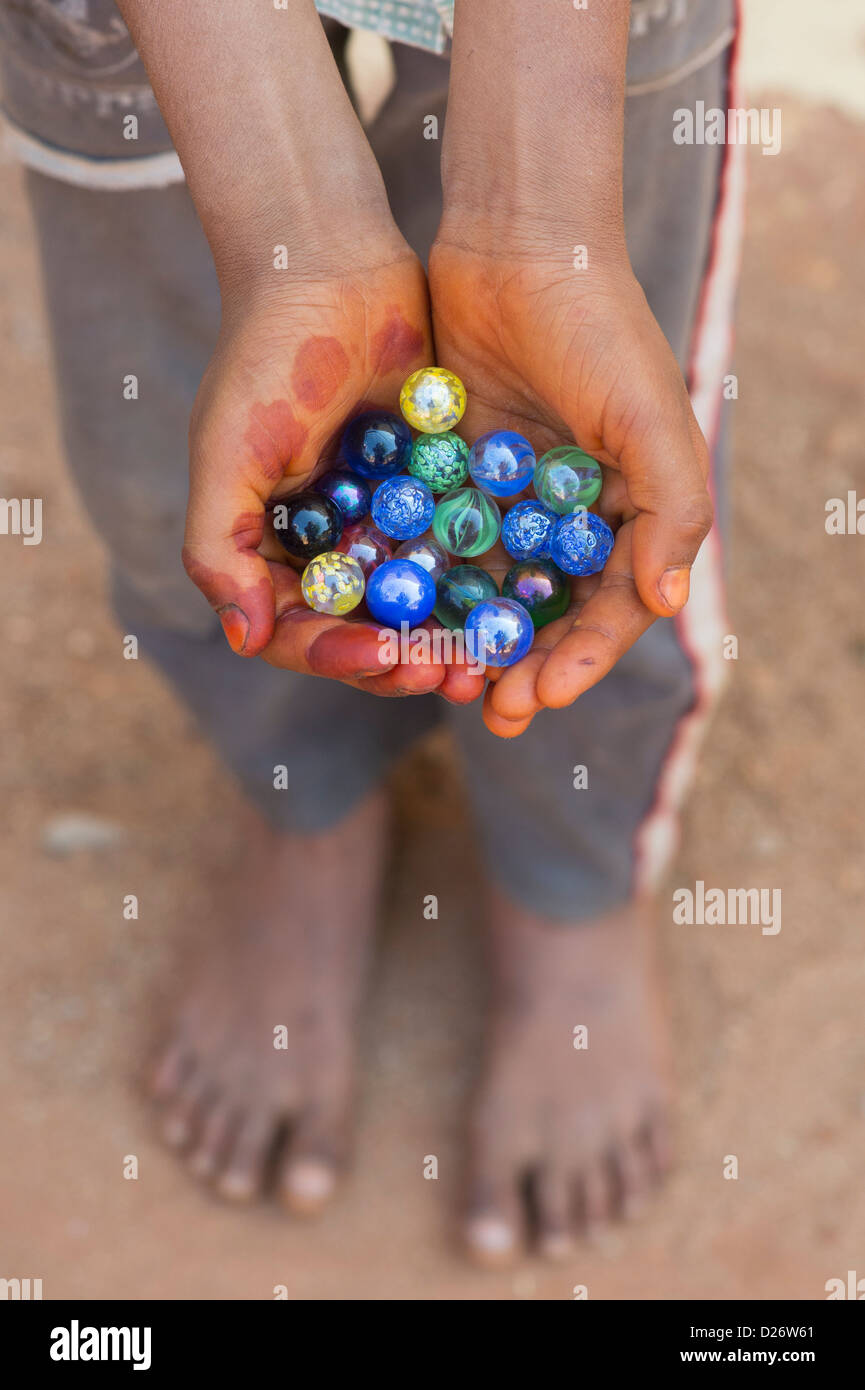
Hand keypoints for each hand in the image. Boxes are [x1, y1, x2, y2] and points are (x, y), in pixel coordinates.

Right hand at [183, 247, 483, 703]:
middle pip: (366, 633)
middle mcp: (328, 551)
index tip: (383, 657)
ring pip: (419, 606)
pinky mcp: (434, 497)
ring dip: (450, 639)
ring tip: (489, 661)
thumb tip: (243, 641)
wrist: (331, 269)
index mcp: (273, 553)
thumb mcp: (227, 454)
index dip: (339, 656)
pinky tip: (516, 605)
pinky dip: (481, 585)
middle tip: (452, 675)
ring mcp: (383, 527)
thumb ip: (221, 548)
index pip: (300, 633)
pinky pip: (459, 555)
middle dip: (406, 662)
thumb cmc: (265, 359)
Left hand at [428, 238, 713, 735]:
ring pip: (493, 592)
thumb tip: (667, 603)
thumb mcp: (649, 413)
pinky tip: (405, 624)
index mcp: (630, 510)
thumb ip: (670, 506)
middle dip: (525, 667)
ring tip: (447, 685)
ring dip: (473, 643)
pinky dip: (432, 588)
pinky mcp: (458, 477)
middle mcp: (572, 516)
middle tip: (494, 711)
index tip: (542, 695)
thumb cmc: (600, 327)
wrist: (519, 244)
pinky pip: (445, 547)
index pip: (614, 607)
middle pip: (551, 614)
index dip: (584, 659)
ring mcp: (513, 500)